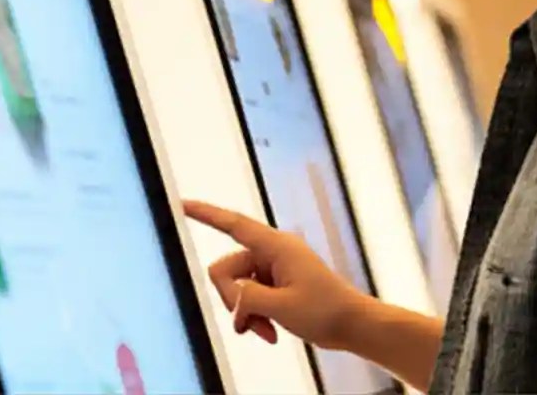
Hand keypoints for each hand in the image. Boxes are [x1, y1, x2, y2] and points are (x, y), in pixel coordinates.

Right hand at [183, 200, 369, 349]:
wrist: (353, 325)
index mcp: (276, 247)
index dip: (206, 214)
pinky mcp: (276, 285)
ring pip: (238, 288)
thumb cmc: (325, 311)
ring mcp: (274, 268)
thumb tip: (234, 296)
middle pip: (228, 270)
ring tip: (266, 332)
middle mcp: (272, 252)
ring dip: (246, 313)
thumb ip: (248, 298)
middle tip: (253, 322)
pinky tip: (268, 333)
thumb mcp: (281, 307)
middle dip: (235, 301)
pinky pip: (250, 297)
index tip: (182, 203)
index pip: (233, 225)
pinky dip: (254, 316)